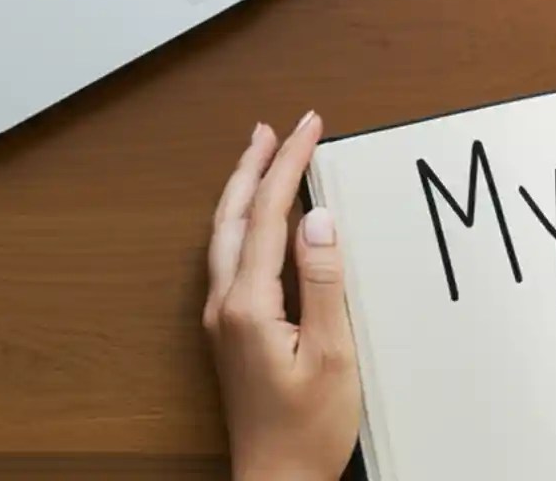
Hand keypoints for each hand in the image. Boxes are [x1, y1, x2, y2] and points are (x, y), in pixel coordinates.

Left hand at [203, 112, 360, 480]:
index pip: (268, 214)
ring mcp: (222, 319)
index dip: (289, 164)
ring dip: (242, 189)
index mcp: (249, 305)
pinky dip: (244, 221)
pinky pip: (230, 257)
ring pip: (225, 234)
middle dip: (254, 165)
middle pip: (233, 216)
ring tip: (261, 156)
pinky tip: (258, 219)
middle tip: (276, 128)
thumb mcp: (333, 354)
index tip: (308, 126)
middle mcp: (225, 305)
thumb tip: (319, 219)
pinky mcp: (230, 331)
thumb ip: (325, 282)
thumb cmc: (308, 429)